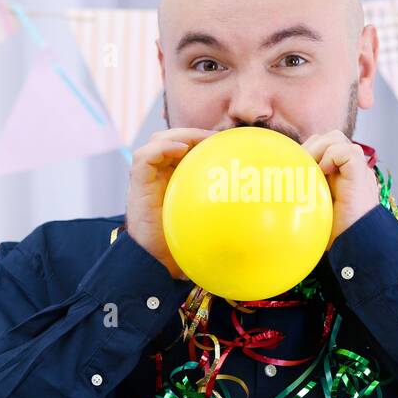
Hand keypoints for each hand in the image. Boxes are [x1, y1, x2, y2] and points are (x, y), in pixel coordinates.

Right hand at [125, 127, 214, 278]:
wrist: (156, 263)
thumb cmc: (183, 245)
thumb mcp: (208, 220)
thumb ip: (222, 208)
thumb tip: (259, 207)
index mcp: (173, 179)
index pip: (185, 147)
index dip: (203, 139)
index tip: (227, 142)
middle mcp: (159, 175)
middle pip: (172, 139)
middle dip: (194, 133)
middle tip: (217, 138)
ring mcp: (147, 179)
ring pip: (158, 141)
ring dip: (180, 135)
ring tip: (202, 139)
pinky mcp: (138, 185)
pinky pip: (144, 157)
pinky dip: (162, 148)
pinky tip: (182, 149)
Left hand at [302, 130, 380, 248]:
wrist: (352, 243)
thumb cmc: (332, 231)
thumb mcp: (312, 203)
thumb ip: (305, 186)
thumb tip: (281, 176)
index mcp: (338, 173)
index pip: (319, 145)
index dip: (306, 152)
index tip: (294, 169)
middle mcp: (348, 168)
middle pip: (326, 138)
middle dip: (310, 149)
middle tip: (301, 169)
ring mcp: (356, 168)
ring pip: (335, 138)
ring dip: (319, 151)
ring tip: (312, 172)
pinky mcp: (361, 172)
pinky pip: (346, 150)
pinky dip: (331, 158)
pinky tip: (324, 175)